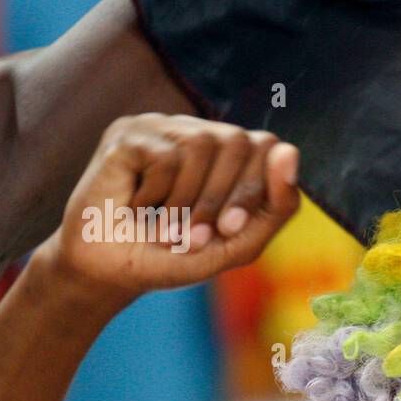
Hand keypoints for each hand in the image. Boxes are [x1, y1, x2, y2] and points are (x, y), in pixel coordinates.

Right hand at [31, 113, 299, 307]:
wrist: (111, 272)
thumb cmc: (176, 256)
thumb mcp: (237, 243)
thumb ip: (276, 207)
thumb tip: (289, 151)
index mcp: (231, 156)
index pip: (267, 146)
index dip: (255, 188)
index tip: (229, 228)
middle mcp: (200, 133)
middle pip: (240, 141)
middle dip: (223, 198)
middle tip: (196, 235)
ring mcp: (163, 127)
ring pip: (202, 144)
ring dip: (187, 200)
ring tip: (166, 227)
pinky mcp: (128, 132)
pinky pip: (164, 155)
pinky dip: (156, 194)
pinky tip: (137, 206)